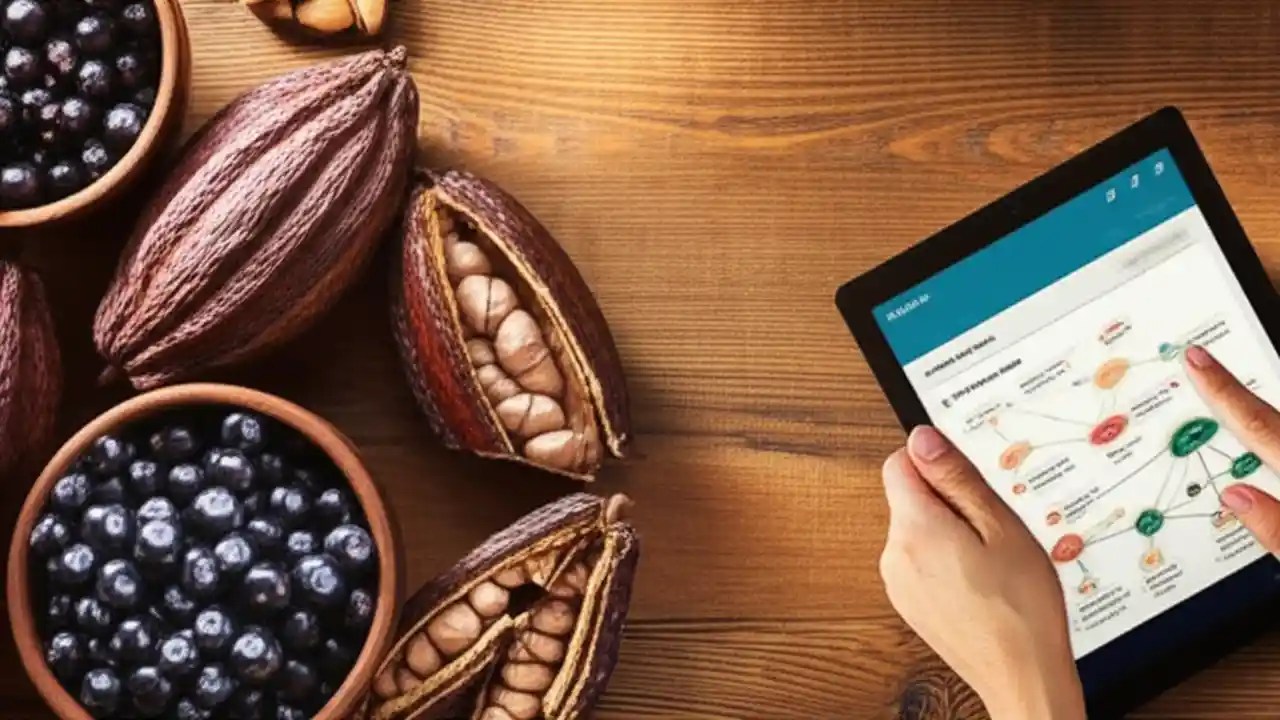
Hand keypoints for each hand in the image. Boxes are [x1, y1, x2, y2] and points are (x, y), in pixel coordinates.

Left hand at [880, 426, 1085, 719]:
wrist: (1022, 676)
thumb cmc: (1021, 609)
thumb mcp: (1001, 527)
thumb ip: (956, 479)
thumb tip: (922, 438)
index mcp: (914, 529)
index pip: (898, 463)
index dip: (935, 463)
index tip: (967, 480)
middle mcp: (894, 555)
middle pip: (908, 497)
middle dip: (947, 500)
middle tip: (992, 528)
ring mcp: (897, 583)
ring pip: (916, 529)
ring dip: (948, 532)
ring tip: (991, 560)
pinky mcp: (908, 601)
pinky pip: (919, 560)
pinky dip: (945, 560)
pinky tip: (981, 581)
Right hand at [1185, 344, 1279, 549]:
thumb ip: (1276, 529)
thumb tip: (1234, 495)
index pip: (1258, 426)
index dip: (1222, 391)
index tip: (1195, 357)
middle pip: (1276, 421)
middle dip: (1239, 397)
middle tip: (1201, 366)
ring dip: (1260, 423)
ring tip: (1226, 409)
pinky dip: (1269, 446)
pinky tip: (1260, 455)